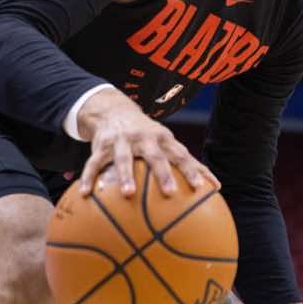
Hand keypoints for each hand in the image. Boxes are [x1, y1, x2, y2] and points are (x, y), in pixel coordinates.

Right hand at [76, 89, 216, 196]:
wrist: (114, 109)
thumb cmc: (148, 136)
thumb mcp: (167, 143)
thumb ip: (188, 165)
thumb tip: (217, 189)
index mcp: (163, 139)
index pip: (182, 155)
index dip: (192, 171)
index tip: (201, 188)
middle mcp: (144, 138)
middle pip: (155, 156)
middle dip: (163, 173)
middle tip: (170, 193)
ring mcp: (122, 141)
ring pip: (123, 159)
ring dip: (126, 176)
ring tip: (129, 194)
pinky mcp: (102, 145)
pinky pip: (94, 163)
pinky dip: (89, 178)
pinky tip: (85, 194)